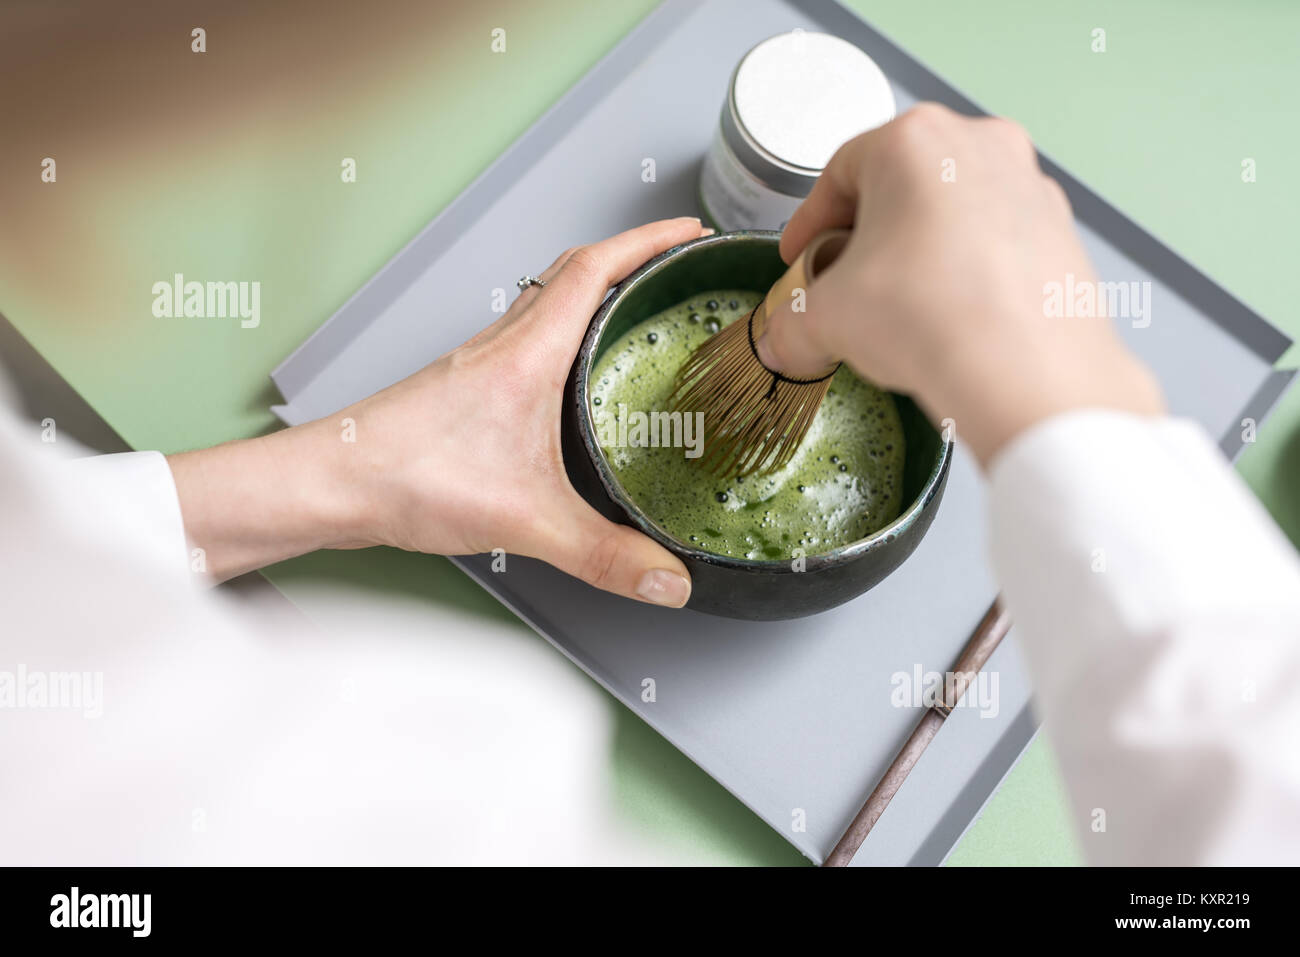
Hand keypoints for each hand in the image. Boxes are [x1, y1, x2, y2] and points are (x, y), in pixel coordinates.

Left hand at [169, 217, 708, 605]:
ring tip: (636, 307)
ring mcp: (481, 362)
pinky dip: (562, 331)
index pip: (597, 267)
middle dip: (632, 256)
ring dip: (594, 289)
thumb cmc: (404, 475)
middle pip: (574, 271)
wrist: (330, 482)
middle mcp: (503, 345)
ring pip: (547, 301)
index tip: (690, 231)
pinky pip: (526, 335)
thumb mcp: (525, 520)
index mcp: (527, 353)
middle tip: (675, 262)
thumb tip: (668, 581)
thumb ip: (603, 555)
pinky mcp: (465, 387)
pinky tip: (570, 374)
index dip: (649, 242)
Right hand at [757, 102, 1163, 464]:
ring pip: (950, 209)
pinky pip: (994, 240)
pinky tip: (949, 317)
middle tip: (843, 283)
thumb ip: (791, 325)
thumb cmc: (926, 317)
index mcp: (913, 139)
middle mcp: (978, 143)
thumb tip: (781, 343)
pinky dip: (965, 269)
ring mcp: (1028, 183)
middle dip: (866, 235)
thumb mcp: (828, 320)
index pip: (839, 174)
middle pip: (899, 186)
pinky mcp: (1061, 228)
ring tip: (897, 306)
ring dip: (917, 251)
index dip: (809, 224)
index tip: (797, 258)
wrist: (1027, 374)